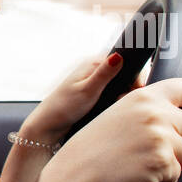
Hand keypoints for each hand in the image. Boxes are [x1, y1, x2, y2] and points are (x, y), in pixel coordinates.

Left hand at [22, 52, 147, 141]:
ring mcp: (93, 82)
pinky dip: (113, 102)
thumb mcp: (87, 91)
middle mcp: (93, 70)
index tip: (134, 91)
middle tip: (120, 102)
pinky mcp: (92, 93)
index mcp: (92, 63)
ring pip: (118, 86)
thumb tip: (119, 56)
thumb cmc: (63, 108)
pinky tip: (108, 110)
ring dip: (121, 97)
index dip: (134, 76)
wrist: (47, 125)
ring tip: (112, 107)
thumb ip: (104, 74)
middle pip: (124, 74)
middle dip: (128, 88)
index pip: (126, 61)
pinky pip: (111, 94)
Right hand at [43, 78, 181, 181]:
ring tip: (142, 164)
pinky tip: (140, 176)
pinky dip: (162, 180)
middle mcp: (155, 113)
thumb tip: (177, 116)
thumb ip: (147, 109)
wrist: (73, 177)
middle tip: (155, 151)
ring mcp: (160, 137)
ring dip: (171, 163)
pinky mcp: (162, 161)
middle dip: (181, 143)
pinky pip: (176, 174)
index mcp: (144, 97)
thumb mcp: (116, 114)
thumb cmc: (88, 151)